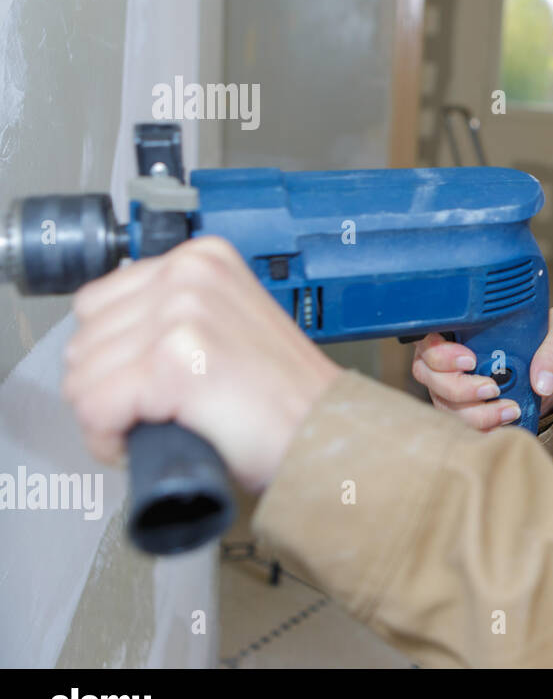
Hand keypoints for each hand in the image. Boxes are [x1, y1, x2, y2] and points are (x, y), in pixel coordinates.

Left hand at [61, 236, 342, 492]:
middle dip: (107, 388)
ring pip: (81, 378)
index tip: (145, 380)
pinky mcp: (175, 359)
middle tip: (155, 410)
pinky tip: (151, 438)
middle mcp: (190, 276)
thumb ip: (174, 311)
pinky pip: (96, 409)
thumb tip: (110, 337)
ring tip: (159, 423)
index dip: (113, 355)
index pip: (97, 303)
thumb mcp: (229, 322)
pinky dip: (111, 440)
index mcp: (203, 259)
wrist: (325, 431)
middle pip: (82, 342)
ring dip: (109, 417)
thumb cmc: (284, 396)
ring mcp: (182, 314)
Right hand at [412, 306, 552, 430]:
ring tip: (510, 409)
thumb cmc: (547, 344)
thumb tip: (542, 382)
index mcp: (463, 330)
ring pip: (444, 405)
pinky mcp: (463, 414)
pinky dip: (483, 430)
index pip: (431, 339)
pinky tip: (505, 425)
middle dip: (458, 387)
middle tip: (492, 388)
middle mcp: (450, 360)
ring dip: (475, 413)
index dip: (441, 353)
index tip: (470, 360)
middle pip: (429, 375)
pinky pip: (460, 427)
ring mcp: (452, 389)